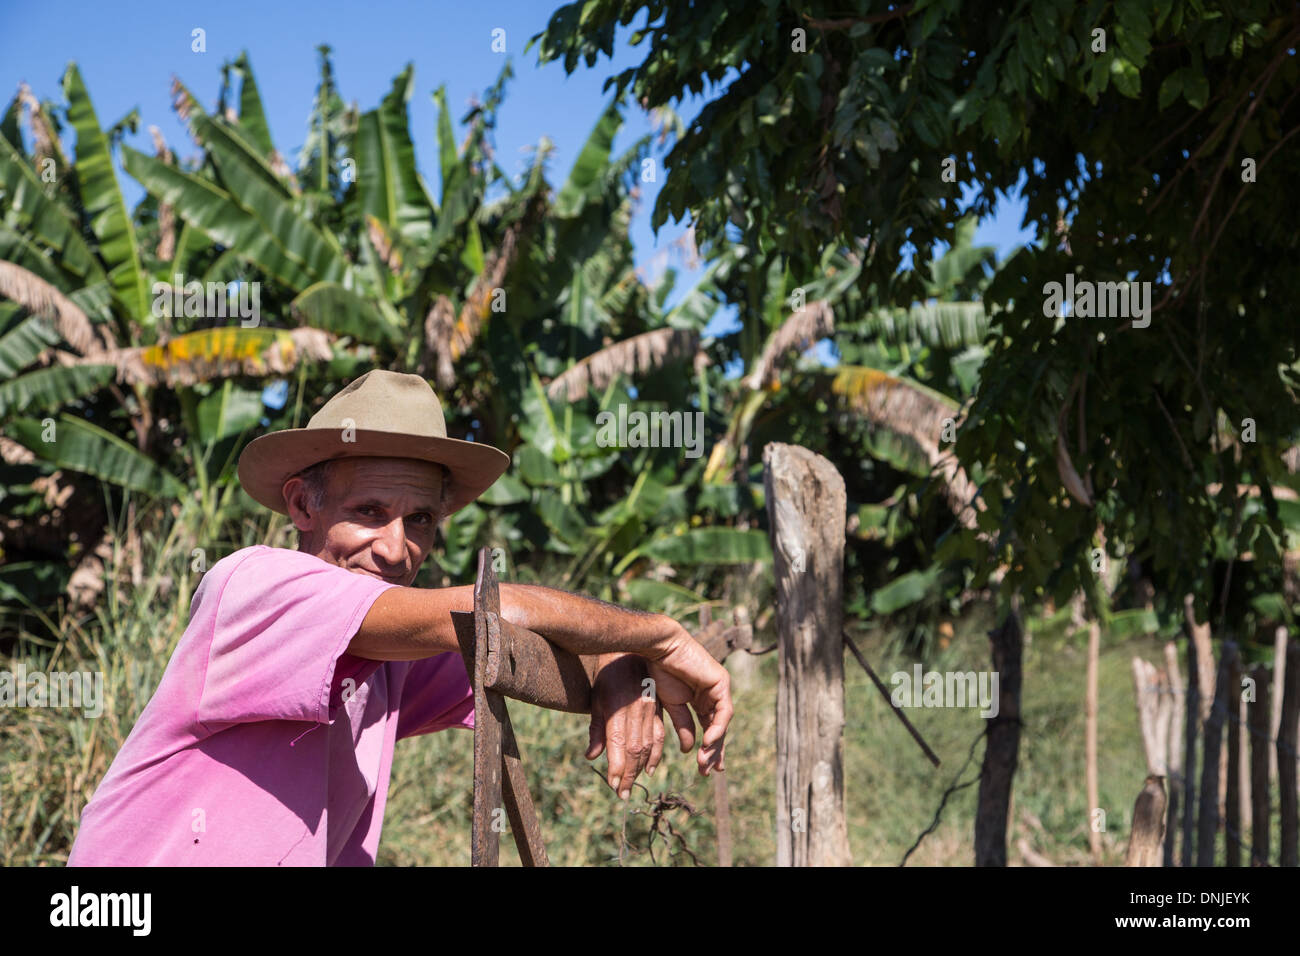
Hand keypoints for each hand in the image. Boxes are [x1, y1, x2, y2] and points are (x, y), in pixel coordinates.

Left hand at [586, 654, 665, 799]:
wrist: (630, 652)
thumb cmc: (607, 677)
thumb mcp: (596, 700)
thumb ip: (596, 729)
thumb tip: (592, 757)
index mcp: (618, 709)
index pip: (619, 746)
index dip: (618, 768)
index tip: (614, 787)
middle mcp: (637, 712)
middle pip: (634, 750)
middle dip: (628, 775)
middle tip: (623, 795)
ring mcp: (650, 711)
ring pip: (648, 745)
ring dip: (641, 768)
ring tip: (633, 785)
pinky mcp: (659, 709)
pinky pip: (660, 735)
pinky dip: (655, 754)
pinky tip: (649, 768)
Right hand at [645, 625, 731, 775]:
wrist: (658, 649)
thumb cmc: (658, 672)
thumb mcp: (671, 705)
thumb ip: (682, 726)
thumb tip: (688, 750)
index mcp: (700, 700)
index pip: (709, 729)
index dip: (708, 750)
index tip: (703, 770)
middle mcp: (712, 695)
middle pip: (717, 729)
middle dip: (714, 752)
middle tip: (709, 772)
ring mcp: (718, 688)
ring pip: (722, 724)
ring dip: (715, 745)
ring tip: (704, 763)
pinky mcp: (721, 682)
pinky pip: (724, 712)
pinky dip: (717, 729)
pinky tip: (707, 743)